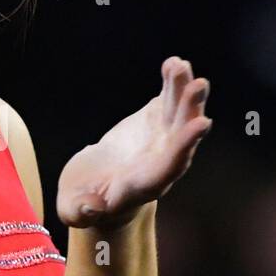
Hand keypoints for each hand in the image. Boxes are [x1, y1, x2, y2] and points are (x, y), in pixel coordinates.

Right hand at [56, 56, 211, 228]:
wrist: (97, 188)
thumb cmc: (83, 203)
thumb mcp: (73, 211)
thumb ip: (80, 211)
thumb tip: (93, 206)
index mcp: (145, 184)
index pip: (171, 165)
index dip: (185, 144)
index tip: (202, 124)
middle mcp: (162, 161)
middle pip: (182, 135)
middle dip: (190, 110)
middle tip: (199, 85)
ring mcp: (163, 140)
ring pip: (179, 113)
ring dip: (184, 90)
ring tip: (181, 65)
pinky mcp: (155, 122)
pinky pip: (169, 100)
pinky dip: (172, 83)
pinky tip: (173, 64)